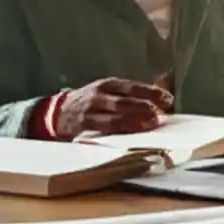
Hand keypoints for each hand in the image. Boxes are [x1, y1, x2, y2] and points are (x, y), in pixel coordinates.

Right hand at [54, 78, 173, 138]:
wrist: (56, 113)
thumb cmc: (91, 103)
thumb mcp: (108, 91)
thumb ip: (132, 94)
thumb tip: (162, 99)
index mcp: (106, 85)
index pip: (131, 87)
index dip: (151, 93)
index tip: (168, 99)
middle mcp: (97, 97)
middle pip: (123, 102)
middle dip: (143, 108)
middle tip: (159, 114)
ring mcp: (90, 114)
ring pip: (113, 119)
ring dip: (134, 123)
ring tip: (150, 125)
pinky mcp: (84, 130)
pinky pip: (103, 133)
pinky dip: (119, 135)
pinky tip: (132, 137)